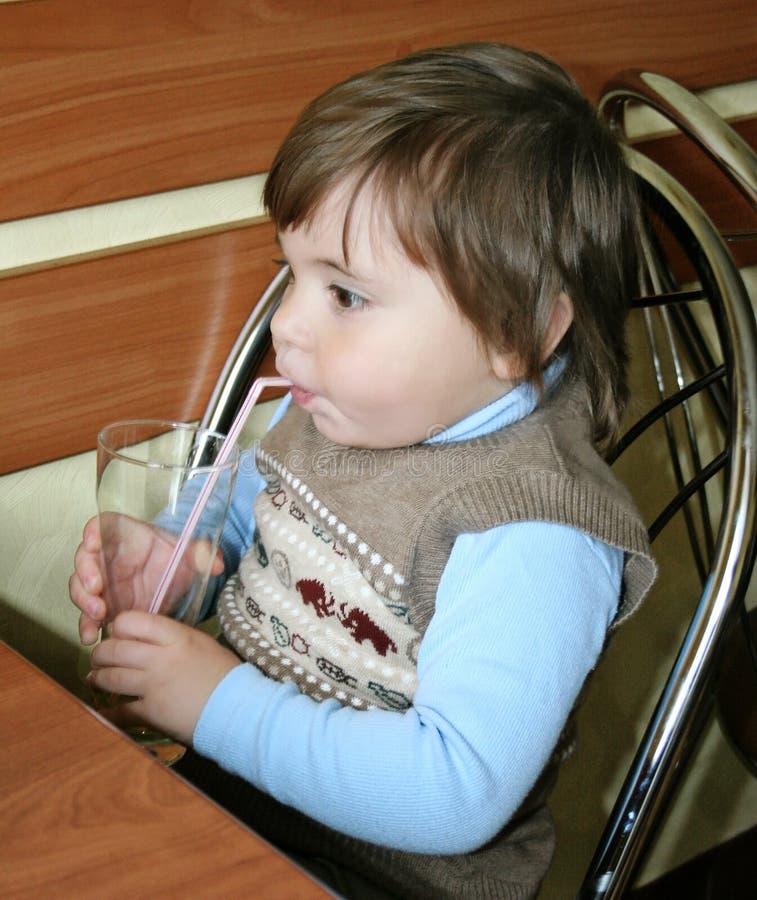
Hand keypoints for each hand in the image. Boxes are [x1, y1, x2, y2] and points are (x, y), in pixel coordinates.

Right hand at [69, 515, 224, 644]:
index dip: (93, 532)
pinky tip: (92, 635)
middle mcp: (108, 557)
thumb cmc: (175, 558)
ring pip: (80, 587)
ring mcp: (103, 582)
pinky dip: (86, 624)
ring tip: (98, 615)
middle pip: (84, 559)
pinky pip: (87, 613)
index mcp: (125, 535)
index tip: (93, 541)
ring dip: (84, 601)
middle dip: (86, 575)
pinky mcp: (104, 604)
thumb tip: (216, 564)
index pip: (101, 525)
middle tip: (97, 591)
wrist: (175, 581)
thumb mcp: (190, 554)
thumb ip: (202, 554)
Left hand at [89, 610, 239, 744]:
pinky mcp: (151, 712)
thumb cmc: (227, 675)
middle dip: (101, 653)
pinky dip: (110, 712)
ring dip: (99, 678)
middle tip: (100, 657)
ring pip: (111, 677)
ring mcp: (154, 686)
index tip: (118, 633)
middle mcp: (161, 658)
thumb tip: (154, 638)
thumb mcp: (204, 644)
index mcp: (176, 637)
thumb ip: (176, 638)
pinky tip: (106, 711)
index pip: (133, 621)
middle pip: (115, 649)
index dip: (119, 626)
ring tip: (96, 679)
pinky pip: (120, 710)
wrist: (239, 710)